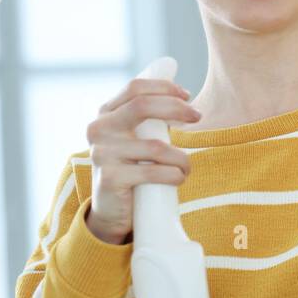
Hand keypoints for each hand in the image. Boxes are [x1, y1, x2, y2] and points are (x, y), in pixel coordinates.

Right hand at [84, 79, 200, 242]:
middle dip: (176, 108)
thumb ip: (148, 118)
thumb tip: (183, 97)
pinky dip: (175, 175)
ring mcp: (102, 153)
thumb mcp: (135, 137)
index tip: (188, 96)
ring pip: (156, 147)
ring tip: (186, 166)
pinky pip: (154, 172)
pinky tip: (179, 178)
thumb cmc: (132, 168)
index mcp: (106, 114)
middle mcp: (99, 129)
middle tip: (198, 117)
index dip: (165, 88)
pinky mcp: (110, 178)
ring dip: (182, 157)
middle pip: (142, 106)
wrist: (111, 210)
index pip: (135, 88)